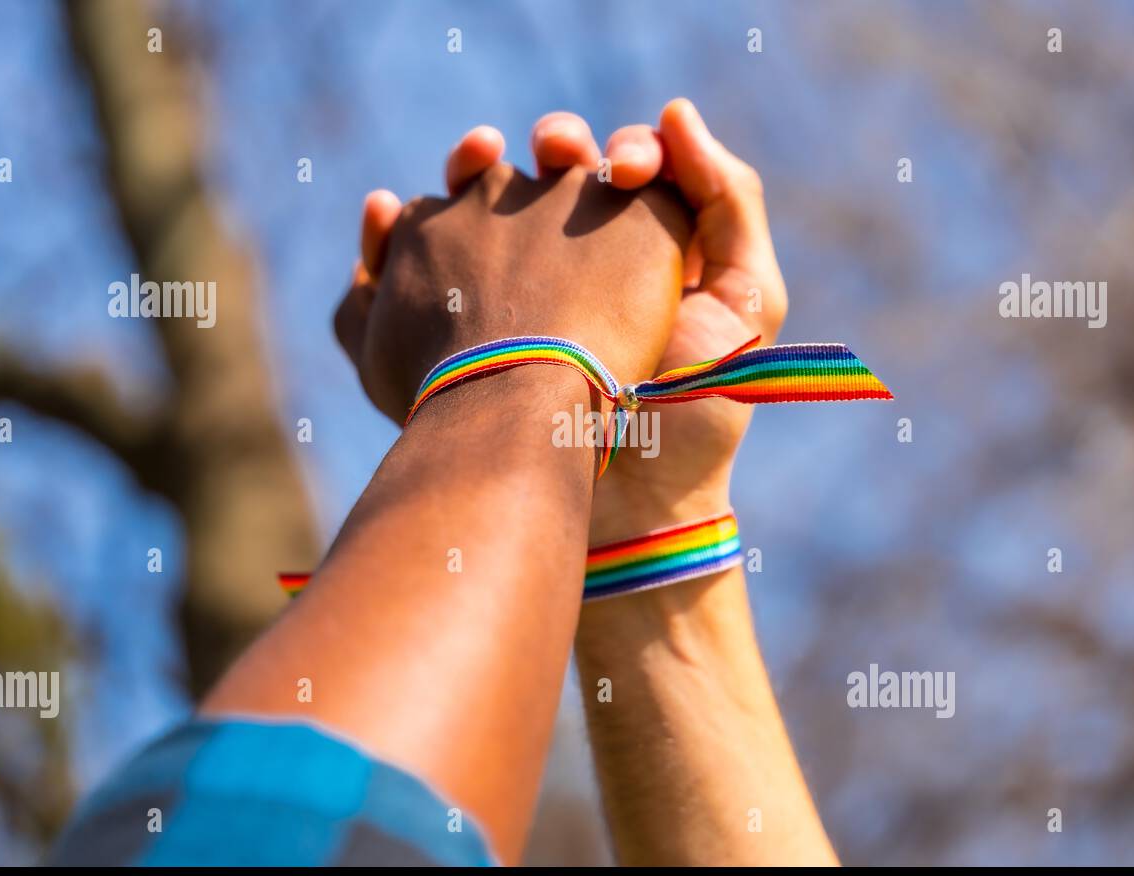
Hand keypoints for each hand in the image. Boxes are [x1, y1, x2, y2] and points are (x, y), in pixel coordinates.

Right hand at [339, 101, 783, 532]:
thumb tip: (673, 110)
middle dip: (554, 148)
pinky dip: (394, 238)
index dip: (624, 152)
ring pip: (485, 206)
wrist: (633, 506)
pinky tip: (388, 213)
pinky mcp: (466, 334)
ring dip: (471, 173)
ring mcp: (517, 297)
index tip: (626, 170)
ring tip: (468, 162)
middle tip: (555, 152)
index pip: (624, 169)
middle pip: (553, 173)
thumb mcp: (745, 303)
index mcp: (644, 249)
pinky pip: (420, 271)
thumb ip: (729, 201)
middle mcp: (579, 262)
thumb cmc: (696, 413)